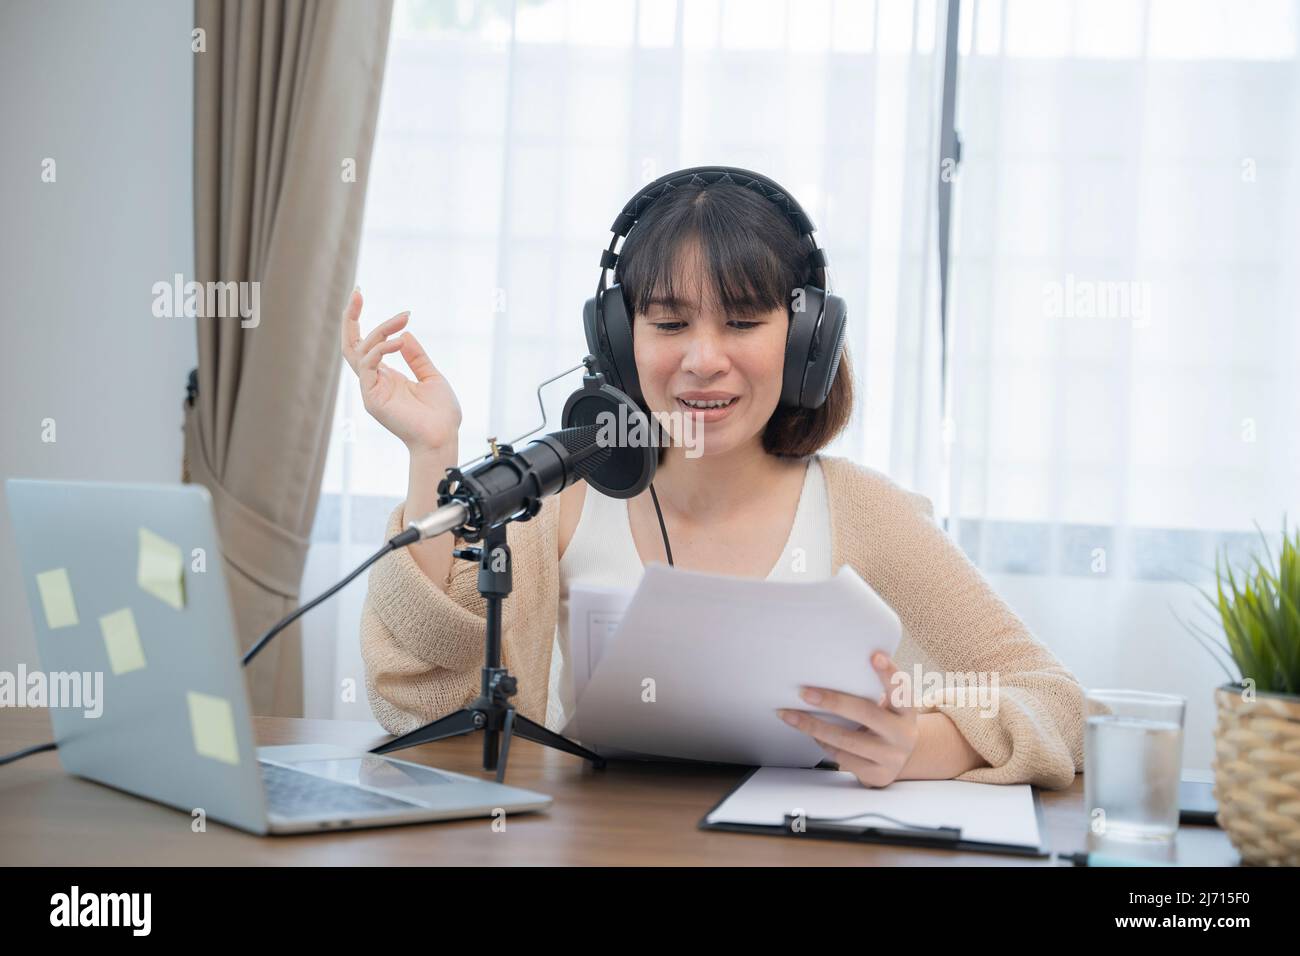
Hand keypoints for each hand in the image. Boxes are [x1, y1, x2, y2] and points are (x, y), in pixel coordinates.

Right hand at [340, 288, 461, 454]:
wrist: (442, 438)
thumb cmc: (440, 414)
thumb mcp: (431, 377)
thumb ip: (416, 357)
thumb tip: (405, 335)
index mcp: (385, 377)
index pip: (365, 346)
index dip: (359, 322)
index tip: (360, 296)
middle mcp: (373, 381)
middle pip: (351, 345)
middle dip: (350, 318)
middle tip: (357, 292)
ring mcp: (370, 390)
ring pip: (361, 350)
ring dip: (382, 329)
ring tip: (404, 318)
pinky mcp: (372, 397)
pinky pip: (368, 364)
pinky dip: (381, 348)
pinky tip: (398, 341)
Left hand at [777, 651, 918, 787]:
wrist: (899, 759)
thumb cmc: (885, 722)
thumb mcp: (889, 707)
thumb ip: (870, 691)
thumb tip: (828, 669)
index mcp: (906, 710)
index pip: (900, 688)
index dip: (888, 672)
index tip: (874, 655)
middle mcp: (903, 733)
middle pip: (866, 713)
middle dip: (832, 702)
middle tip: (804, 693)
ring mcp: (890, 756)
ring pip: (846, 740)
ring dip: (813, 726)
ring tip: (790, 715)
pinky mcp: (876, 774)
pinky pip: (842, 757)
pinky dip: (822, 743)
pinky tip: (810, 733)